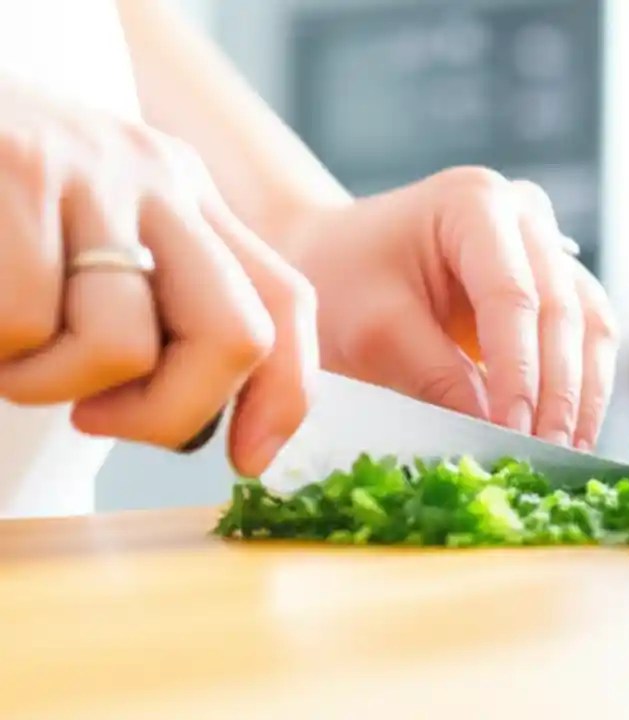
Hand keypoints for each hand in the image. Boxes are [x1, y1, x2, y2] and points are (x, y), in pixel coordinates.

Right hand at [0, 79, 316, 475]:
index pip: (285, 301)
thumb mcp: (85, 231)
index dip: (286, 396)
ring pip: (119, 346)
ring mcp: (91, 169)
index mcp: (188, 194)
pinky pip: (23, 323)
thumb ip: (148, 299)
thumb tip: (202, 422)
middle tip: (94, 421)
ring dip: (42, 384)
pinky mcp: (16, 168)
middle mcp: (159, 175)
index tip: (250, 462)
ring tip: (1, 349)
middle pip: (236, 336)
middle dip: (171, 412)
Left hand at [281, 167, 620, 449]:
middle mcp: (526, 215)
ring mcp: (548, 247)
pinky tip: (569, 436)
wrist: (334, 260)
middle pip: (563, 309)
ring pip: (591, 324)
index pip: (513, 295)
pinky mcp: (557, 286)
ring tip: (569, 456)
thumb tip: (496, 434)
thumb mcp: (372, 330)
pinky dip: (581, 389)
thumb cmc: (343, 282)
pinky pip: (587, 338)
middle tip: (548, 455)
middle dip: (558, 390)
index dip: (519, 370)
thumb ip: (435, 377)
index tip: (514, 432)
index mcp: (475, 203)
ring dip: (583, 394)